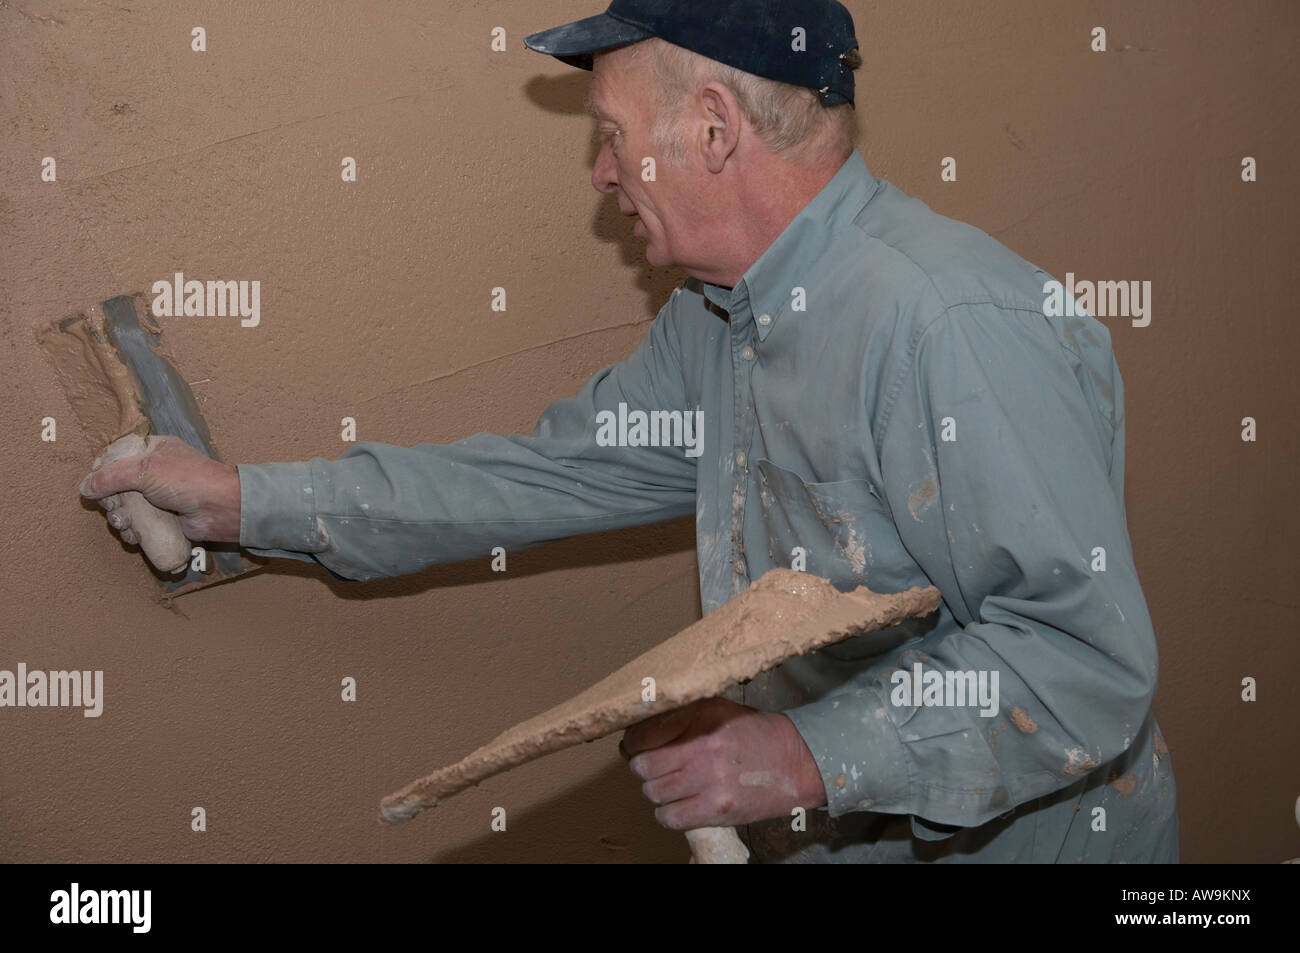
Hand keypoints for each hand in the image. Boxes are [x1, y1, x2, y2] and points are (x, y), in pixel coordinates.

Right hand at [78, 434, 242, 543]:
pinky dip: (131, 531)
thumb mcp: (145, 469)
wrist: (222, 508)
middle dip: (110, 501)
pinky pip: (139, 525)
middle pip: (117, 486)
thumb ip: (111, 476)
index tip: (97, 484)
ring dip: (119, 519)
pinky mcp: (164, 518)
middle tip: (114, 509)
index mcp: (154, 450)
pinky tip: (133, 536)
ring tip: (124, 524)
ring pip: (126, 508)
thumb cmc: (189, 480)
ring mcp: (160, 496)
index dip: (103, 471)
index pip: (118, 457)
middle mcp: (155, 472)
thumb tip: (85, 488)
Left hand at [620, 697, 827, 829]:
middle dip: (643, 769)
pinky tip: (679, 806)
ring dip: (657, 792)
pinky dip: (668, 814)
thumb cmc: (753, 734)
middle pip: (642, 766)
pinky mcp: (718, 807)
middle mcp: (701, 745)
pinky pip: (670, 817)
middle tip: (654, 769)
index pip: (642, 734)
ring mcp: (709, 778)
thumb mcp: (717, 710)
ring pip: (653, 792)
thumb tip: (637, 735)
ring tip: (671, 787)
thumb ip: (681, 717)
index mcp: (699, 714)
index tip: (635, 748)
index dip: (633, 744)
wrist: (796, 761)